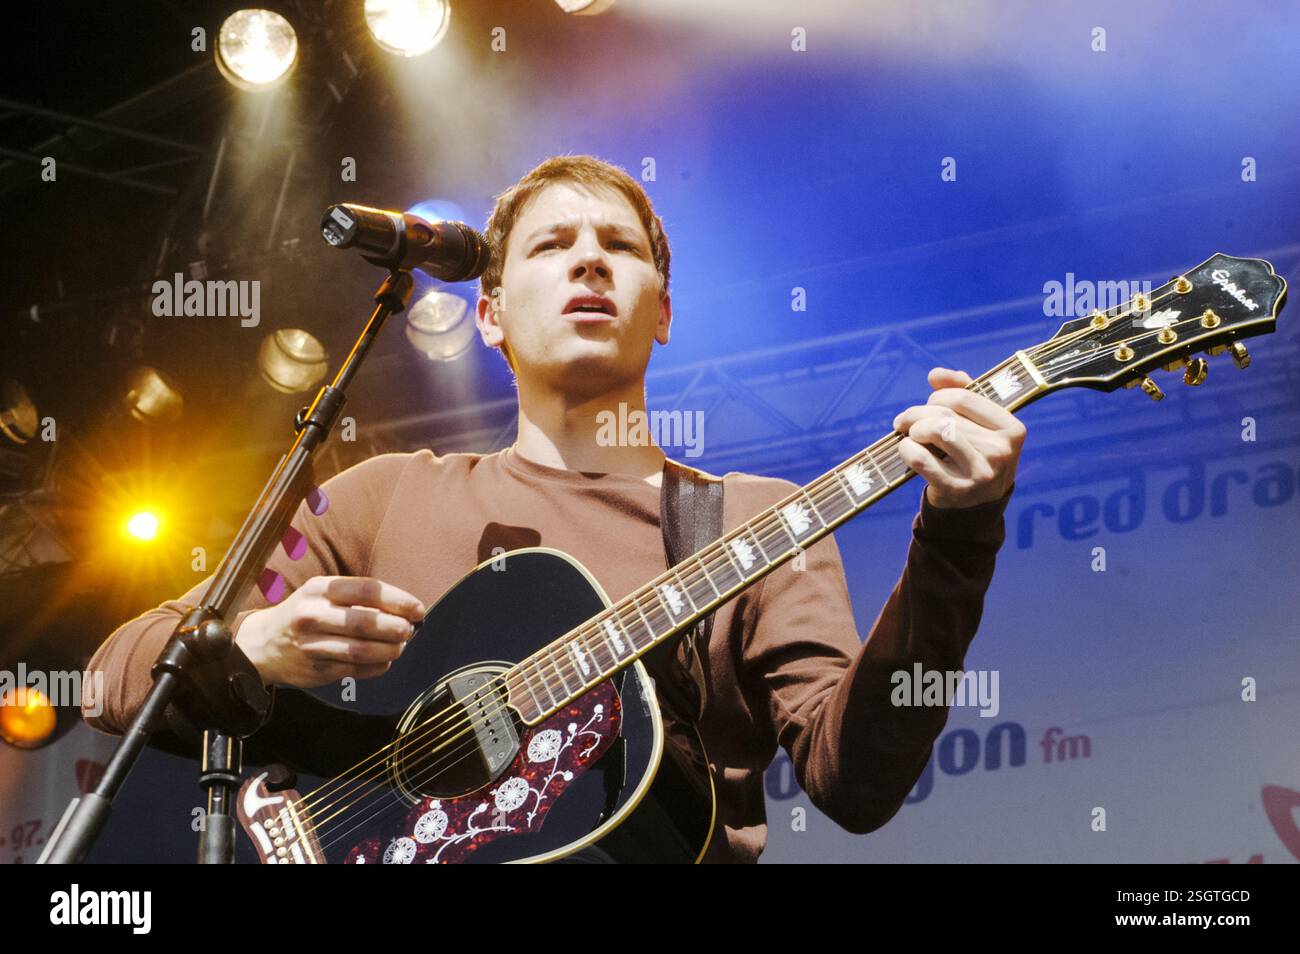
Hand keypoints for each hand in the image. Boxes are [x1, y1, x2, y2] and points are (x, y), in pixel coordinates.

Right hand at [234, 576, 425, 688]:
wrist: (262, 644)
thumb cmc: (306, 613)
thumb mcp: (323, 593)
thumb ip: (359, 598)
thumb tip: (405, 609)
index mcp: (319, 589)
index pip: (368, 590)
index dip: (398, 600)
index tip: (418, 609)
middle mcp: (312, 615)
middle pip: (366, 622)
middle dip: (396, 628)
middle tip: (409, 630)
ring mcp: (312, 645)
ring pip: (362, 650)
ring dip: (390, 650)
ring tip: (400, 646)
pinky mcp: (315, 670)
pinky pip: (355, 669)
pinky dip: (378, 666)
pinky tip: (385, 661)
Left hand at [892, 367, 1025, 509]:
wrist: (975, 508)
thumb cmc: (973, 456)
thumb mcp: (978, 425)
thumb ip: (962, 393)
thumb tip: (936, 374)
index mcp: (1012, 429)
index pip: (964, 397)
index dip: (938, 396)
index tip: (928, 405)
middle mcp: (1001, 451)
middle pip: (945, 415)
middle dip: (918, 413)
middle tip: (906, 421)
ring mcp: (980, 473)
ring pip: (935, 431)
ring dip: (913, 429)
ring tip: (910, 436)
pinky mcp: (956, 490)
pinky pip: (920, 458)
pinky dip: (906, 449)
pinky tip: (906, 450)